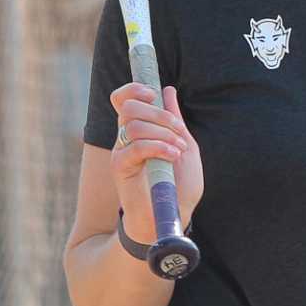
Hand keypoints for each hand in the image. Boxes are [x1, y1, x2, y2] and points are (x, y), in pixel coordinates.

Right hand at [109, 83, 202, 239]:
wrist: (172, 216)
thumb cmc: (179, 186)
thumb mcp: (185, 146)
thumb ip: (175, 120)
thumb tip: (167, 90)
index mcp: (139, 130)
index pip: (123, 99)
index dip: (134, 89)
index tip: (153, 93)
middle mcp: (125, 138)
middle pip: (129, 107)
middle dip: (159, 114)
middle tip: (179, 131)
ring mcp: (121, 152)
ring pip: (134, 125)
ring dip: (163, 133)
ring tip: (179, 149)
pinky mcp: (120, 168)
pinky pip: (136, 147)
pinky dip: (159, 147)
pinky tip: (173, 156)